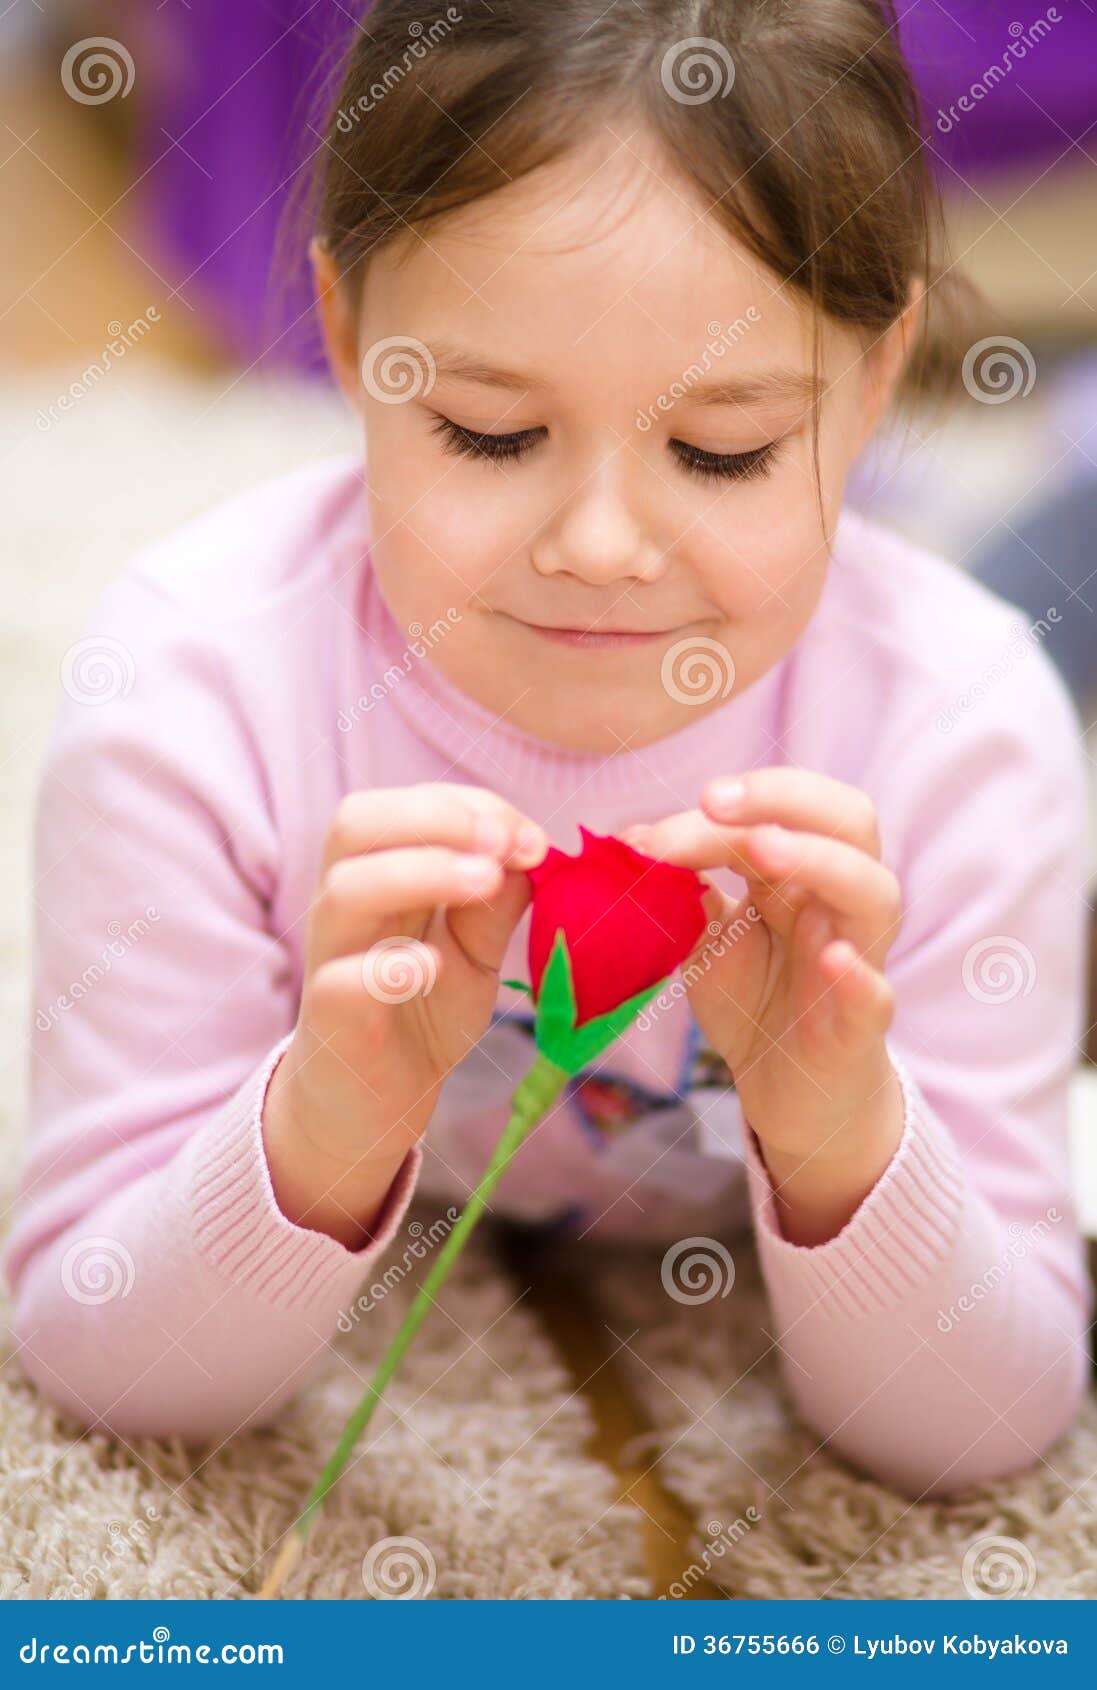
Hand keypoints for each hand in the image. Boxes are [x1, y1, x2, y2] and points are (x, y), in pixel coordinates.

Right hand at [263, 783, 547, 1244]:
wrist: (373, 1104)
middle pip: (357, 822)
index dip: (472, 807)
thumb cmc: (420, 1011)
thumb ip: (497, 902)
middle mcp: (347, 904)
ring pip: (347, 889)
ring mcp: (332, 960)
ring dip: (419, 872)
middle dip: (435, 817)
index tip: (532, 839)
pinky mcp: (332, 1022)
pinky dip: (384, 966)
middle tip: (502, 845)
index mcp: (382, 873)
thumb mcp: (474, 950)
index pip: (410, 805)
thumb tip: (536, 849)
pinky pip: (342, 981)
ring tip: (484, 882)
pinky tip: (427, 966)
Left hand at [623, 769, 904, 1242]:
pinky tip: (832, 959)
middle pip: (847, 821)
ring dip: (821, 861)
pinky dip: (858, 974)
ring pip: (872, 892)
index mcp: (800, 871)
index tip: (648, 833)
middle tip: (713, 800)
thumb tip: (631, 840)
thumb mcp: (706, 937)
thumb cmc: (753, 999)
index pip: (774, 814)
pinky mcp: (862, 1023)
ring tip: (762, 848)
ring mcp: (859, 957)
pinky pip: (876, 992)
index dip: (716, 814)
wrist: (783, 1090)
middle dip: (784, 797)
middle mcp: (838, 901)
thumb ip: (682, 890)